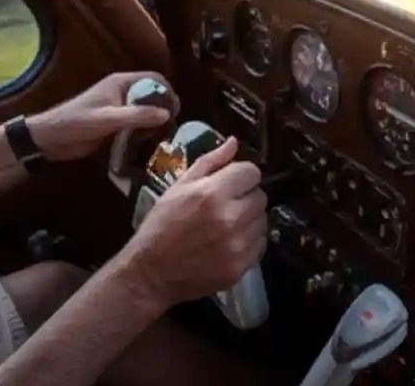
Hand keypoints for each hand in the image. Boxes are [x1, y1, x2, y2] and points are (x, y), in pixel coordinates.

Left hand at [27, 72, 178, 161]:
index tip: (174, 110)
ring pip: (146, 111)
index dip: (167, 92)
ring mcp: (119, 108)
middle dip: (163, 109)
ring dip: (154, 122)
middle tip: (170, 126)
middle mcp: (123, 92)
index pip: (154, 79)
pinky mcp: (115, 123)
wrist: (49, 139)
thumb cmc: (75, 122)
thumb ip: (136, 116)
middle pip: (152, 95)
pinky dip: (144, 131)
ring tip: (160, 136)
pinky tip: (147, 142)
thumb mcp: (106, 119)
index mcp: (121, 83)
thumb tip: (166, 114)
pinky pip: (137, 124)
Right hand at [118, 137, 268, 306]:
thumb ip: (210, 162)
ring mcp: (237, 244)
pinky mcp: (241, 266)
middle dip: (246, 197)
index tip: (232, 183)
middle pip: (261, 196)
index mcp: (212, 193)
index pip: (252, 172)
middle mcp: (230, 217)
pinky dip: (250, 241)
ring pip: (263, 220)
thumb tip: (234, 142)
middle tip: (228, 205)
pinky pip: (260, 244)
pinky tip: (230, 243)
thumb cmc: (161, 226)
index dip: (242, 175)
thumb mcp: (178, 187)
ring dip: (250, 219)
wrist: (151, 273)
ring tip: (228, 225)